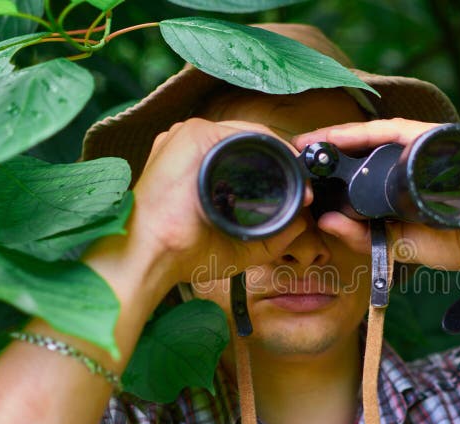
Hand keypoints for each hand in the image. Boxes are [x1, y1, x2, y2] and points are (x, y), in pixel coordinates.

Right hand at [104, 118, 313, 287]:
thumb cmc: (185, 253)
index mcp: (197, 166)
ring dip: (279, 153)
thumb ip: (271, 235)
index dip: (278, 168)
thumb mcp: (238, 245)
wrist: (153, 255)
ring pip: (249, 135)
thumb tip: (302, 223)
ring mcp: (190, 136)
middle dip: (282, 160)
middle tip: (305, 184)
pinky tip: (287, 163)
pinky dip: (270, 145)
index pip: (246, 155)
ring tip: (299, 175)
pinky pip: (243, 133)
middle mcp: (192, 146)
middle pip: (250, 143)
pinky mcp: (193, 135)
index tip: (301, 188)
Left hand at [292, 118, 459, 273]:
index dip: (336, 153)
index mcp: (405, 176)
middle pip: (374, 139)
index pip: (367, 156)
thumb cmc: (455, 244)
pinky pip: (416, 134)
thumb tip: (326, 221)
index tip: (305, 156)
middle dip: (337, 139)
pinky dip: (388, 134)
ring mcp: (436, 150)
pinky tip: (361, 136)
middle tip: (305, 143)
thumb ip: (364, 235)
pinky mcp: (452, 148)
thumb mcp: (398, 244)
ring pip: (390, 132)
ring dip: (355, 133)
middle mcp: (419, 157)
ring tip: (324, 138)